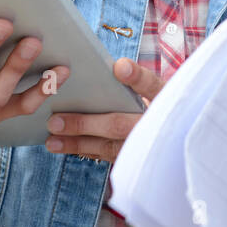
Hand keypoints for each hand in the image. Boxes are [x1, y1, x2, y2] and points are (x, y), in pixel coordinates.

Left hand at [44, 59, 164, 163]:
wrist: (175, 136)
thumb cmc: (161, 102)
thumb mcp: (158, 89)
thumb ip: (138, 81)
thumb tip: (112, 68)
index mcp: (167, 100)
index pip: (153, 86)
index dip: (137, 77)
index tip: (119, 66)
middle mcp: (158, 125)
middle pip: (120, 125)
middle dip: (86, 124)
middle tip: (55, 121)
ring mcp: (148, 147)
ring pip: (109, 147)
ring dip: (78, 144)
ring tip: (51, 140)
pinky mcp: (138, 160)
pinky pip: (108, 156)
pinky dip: (86, 151)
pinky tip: (63, 146)